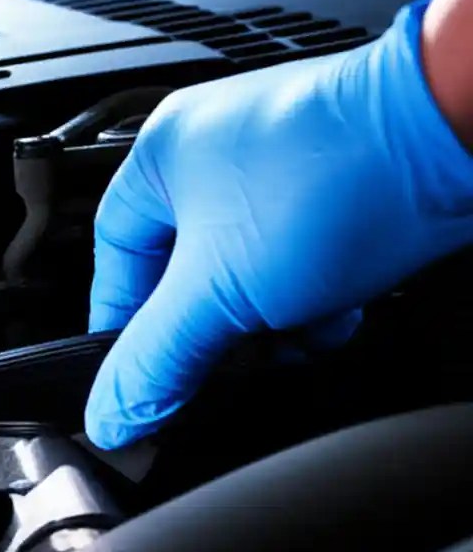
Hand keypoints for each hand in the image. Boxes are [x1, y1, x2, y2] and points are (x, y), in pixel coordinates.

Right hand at [85, 0, 472, 448]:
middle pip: (184, 274)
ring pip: (245, 273)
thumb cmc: (341, 176)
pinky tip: (337, 304)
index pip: (115, 259)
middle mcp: (213, 152)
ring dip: (273, 317)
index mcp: (160, 155)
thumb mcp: (219, 294)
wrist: (456, 135)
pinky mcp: (334, 184)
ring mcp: (277, 165)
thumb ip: (157, 361)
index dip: (125, 324)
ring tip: (301, 323)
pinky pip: (298, 259)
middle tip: (232, 356)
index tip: (141, 376)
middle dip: (216, 325)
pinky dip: (315, 295)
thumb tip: (114, 415)